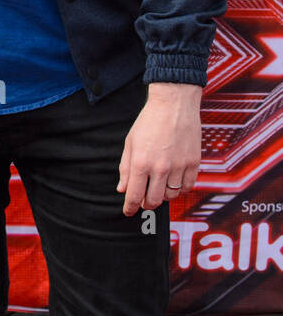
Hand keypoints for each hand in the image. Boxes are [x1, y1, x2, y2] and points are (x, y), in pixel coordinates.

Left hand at [117, 82, 202, 214]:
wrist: (174, 104)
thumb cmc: (149, 121)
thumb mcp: (130, 142)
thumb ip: (126, 168)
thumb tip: (122, 189)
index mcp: (141, 162)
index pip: (134, 195)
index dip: (130, 207)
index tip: (128, 212)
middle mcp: (161, 167)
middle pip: (154, 200)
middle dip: (147, 203)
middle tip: (144, 199)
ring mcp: (179, 166)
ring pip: (171, 196)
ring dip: (163, 195)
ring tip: (159, 186)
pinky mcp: (193, 163)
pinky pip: (188, 187)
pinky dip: (180, 189)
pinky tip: (174, 181)